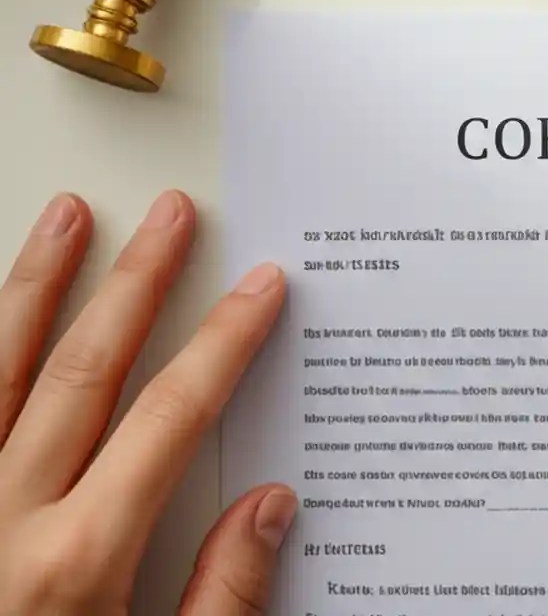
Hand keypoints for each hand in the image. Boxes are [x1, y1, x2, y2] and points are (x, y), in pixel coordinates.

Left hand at [0, 191, 290, 614]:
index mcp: (78, 563)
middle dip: (137, 283)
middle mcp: (0, 520)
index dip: (225, 342)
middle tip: (171, 217)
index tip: (259, 289)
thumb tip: (273, 509)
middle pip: (83, 369)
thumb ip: (220, 599)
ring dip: (34, 286)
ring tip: (66, 220)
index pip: (172, 416)